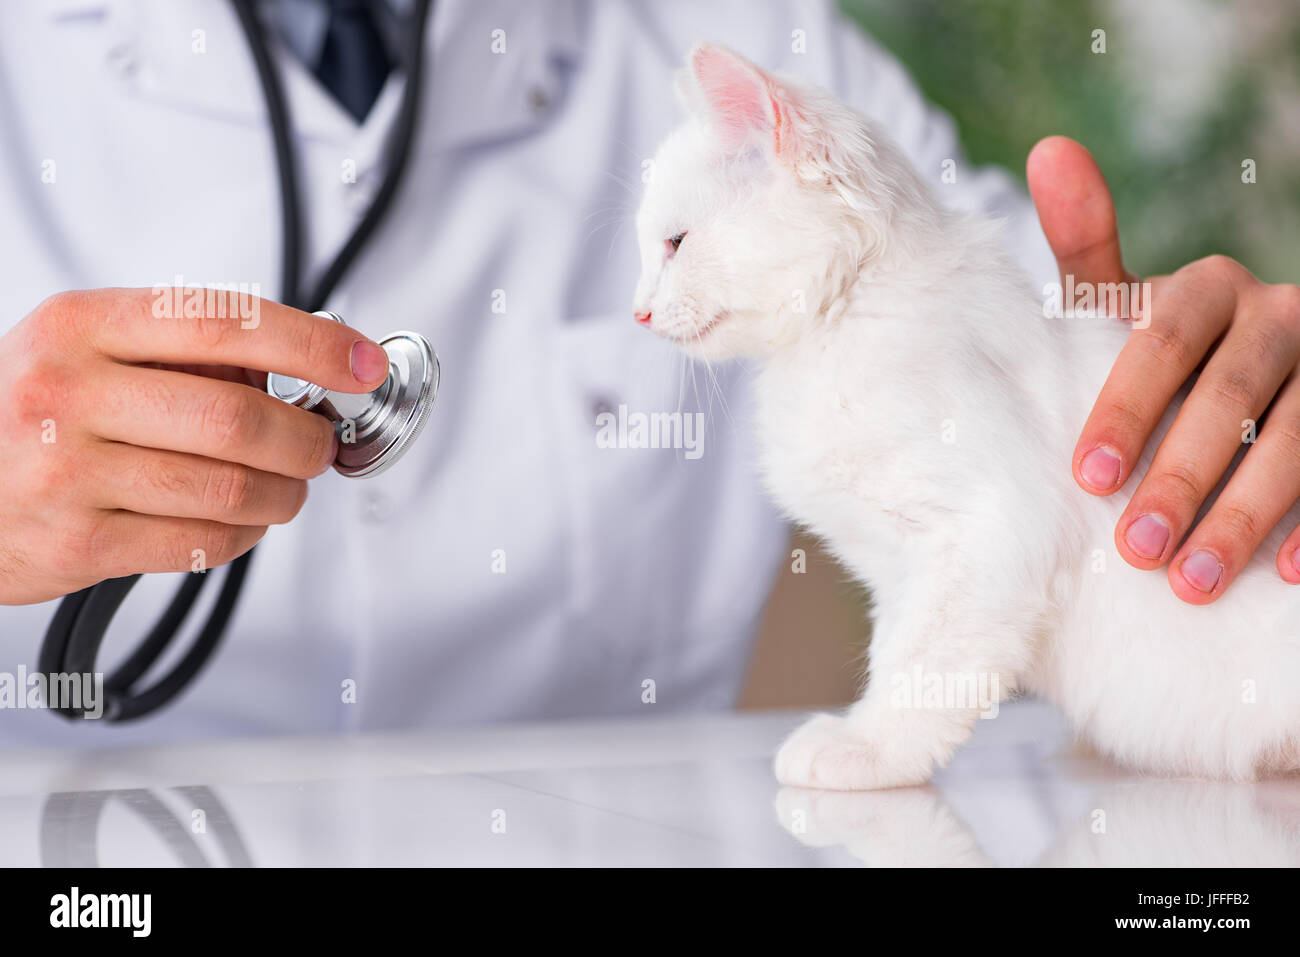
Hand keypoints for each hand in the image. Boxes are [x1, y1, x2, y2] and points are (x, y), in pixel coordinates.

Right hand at [0, 288, 390, 604]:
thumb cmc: (20, 414)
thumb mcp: (81, 349)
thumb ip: (179, 349)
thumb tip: (295, 364)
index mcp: (81, 327)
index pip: (224, 322)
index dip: (311, 344)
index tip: (361, 362)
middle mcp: (69, 393)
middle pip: (238, 416)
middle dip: (305, 438)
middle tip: (319, 445)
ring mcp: (68, 473)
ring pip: (230, 487)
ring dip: (284, 493)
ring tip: (284, 487)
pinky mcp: (77, 545)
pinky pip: (201, 544)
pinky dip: (243, 535)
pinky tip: (238, 521)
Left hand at [1027, 136, 1299, 603]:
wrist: (1245, 363)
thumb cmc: (1162, 347)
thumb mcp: (1123, 307)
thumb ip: (1088, 250)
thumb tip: (1048, 149)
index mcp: (1210, 287)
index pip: (1164, 340)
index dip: (1127, 407)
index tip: (1087, 477)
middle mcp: (1282, 315)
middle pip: (1234, 395)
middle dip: (1183, 477)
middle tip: (1135, 550)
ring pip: (1299, 436)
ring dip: (1249, 515)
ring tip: (1192, 584)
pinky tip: (1286, 578)